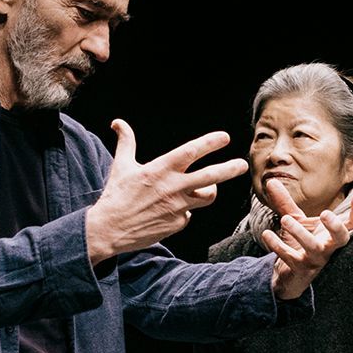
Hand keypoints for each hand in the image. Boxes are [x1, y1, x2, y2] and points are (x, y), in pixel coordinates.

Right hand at [87, 120, 249, 263]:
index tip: (225, 137)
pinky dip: (184, 210)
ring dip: (210, 191)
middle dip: (229, 169)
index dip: (210, 143)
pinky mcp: (177, 224)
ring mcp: (177, 207)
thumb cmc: (116, 195)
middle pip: (210, 177)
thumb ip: (126, 142)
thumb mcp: (121, 166)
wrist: (109, 229)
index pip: (191, 152)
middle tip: (243, 165)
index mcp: (160, 169)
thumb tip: (118, 123)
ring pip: (206, 197)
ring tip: (210, 187)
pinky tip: (170, 211)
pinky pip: (189, 214)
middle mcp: (173, 187)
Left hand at [264, 180, 352, 300]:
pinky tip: (267, 234)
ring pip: (314, 248)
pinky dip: (278, 246)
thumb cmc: (300, 244)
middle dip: (336, 226)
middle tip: (326, 213)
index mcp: (333, 234)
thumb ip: (285, 202)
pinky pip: (291, 257)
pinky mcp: (300, 268)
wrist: (290, 274)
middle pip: (341, 238)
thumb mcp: (295, 220)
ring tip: (285, 219)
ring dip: (300, 233)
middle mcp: (329, 247)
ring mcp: (315, 259)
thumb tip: (271, 181)